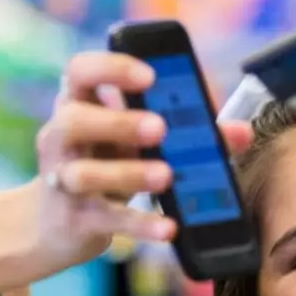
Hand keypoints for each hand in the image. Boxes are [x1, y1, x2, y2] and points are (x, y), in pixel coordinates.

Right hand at [32, 51, 254, 266]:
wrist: (54, 224)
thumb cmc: (103, 165)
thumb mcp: (135, 141)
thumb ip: (186, 132)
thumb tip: (241, 132)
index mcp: (77, 104)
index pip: (79, 70)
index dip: (111, 68)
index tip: (150, 76)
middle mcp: (61, 138)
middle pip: (74, 121)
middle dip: (118, 122)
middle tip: (160, 128)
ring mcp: (63, 180)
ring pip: (84, 174)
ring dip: (128, 173)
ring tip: (166, 177)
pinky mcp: (75, 218)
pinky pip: (107, 219)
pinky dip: (139, 224)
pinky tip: (169, 227)